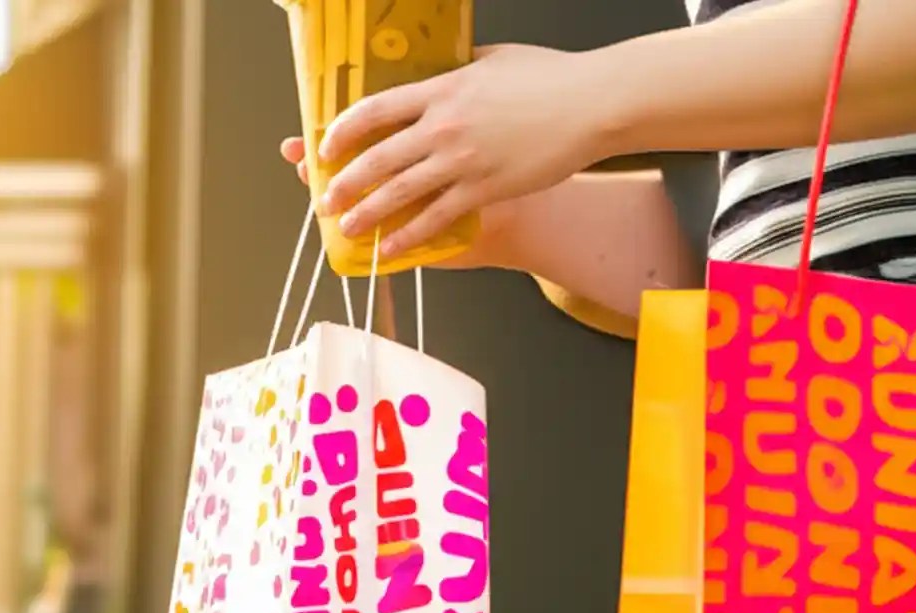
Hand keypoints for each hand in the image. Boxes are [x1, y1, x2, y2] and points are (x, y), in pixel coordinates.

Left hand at [316, 44, 614, 257]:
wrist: (591, 105)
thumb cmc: (550, 78)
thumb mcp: (494, 59)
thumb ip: (458, 68)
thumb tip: (437, 69)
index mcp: (441, 90)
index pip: (374, 110)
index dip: (342, 130)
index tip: (324, 145)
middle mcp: (443, 127)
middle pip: (377, 158)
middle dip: (343, 182)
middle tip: (324, 197)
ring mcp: (462, 161)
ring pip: (399, 193)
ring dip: (367, 214)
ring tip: (347, 229)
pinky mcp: (485, 189)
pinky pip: (437, 218)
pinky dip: (410, 236)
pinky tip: (392, 249)